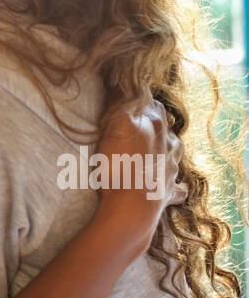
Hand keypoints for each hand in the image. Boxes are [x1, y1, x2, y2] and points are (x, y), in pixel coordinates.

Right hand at [94, 99, 185, 258]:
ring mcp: (170, 170)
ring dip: (167, 149)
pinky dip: (177, 186)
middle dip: (154, 124)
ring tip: (156, 148)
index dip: (142, 102)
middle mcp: (168, 145)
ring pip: (175, 154)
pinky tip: (174, 186)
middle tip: (138, 124)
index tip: (131, 101)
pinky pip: (179, 189)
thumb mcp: (118, 124)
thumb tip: (135, 90)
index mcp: (156, 126)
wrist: (130, 207)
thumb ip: (126, 105)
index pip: (153, 106)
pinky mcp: (168, 193)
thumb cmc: (121, 165)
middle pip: (165, 128)